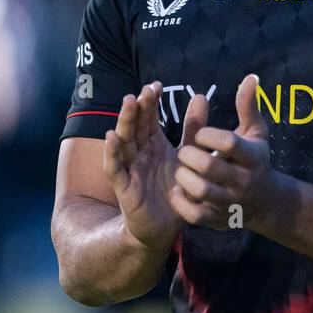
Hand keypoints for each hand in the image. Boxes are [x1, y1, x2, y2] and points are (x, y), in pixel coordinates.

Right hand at [103, 80, 207, 251]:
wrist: (166, 227)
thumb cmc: (174, 190)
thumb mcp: (187, 156)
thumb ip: (193, 129)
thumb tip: (201, 95)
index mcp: (153, 144)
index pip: (149, 118)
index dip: (150, 102)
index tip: (156, 85)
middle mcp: (139, 152)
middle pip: (134, 125)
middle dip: (138, 107)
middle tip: (144, 91)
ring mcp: (129, 168)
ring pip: (123, 141)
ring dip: (123, 122)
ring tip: (128, 103)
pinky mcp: (123, 187)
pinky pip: (114, 168)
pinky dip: (111, 153)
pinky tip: (111, 138)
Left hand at [172, 73, 276, 230]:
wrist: (266, 203)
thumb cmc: (255, 159)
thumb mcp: (255, 132)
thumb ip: (249, 106)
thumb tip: (250, 77)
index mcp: (252, 157)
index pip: (229, 142)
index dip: (208, 135)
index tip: (201, 134)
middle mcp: (243, 181)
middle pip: (210, 166)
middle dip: (190, 155)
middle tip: (184, 151)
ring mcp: (230, 203)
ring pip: (201, 191)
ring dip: (184, 178)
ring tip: (181, 170)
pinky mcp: (218, 220)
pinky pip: (195, 215)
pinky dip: (182, 203)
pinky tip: (178, 191)